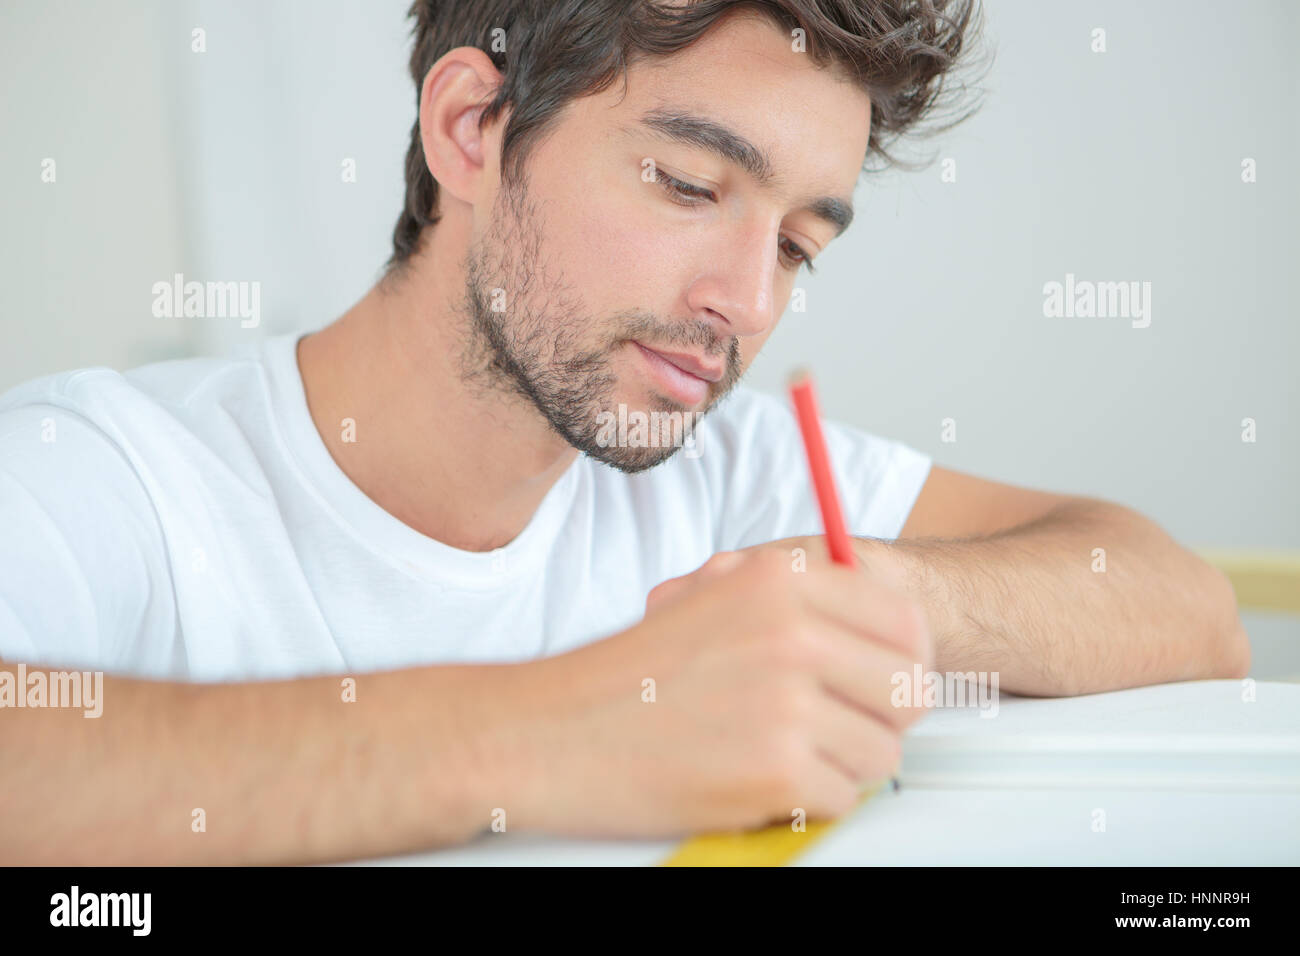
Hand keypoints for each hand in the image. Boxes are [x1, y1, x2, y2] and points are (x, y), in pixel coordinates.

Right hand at [507, 546, 932, 837]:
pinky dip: (808, 800)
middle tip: (837, 728)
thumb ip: (796, 602)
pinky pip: (843, 797)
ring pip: (883, 752)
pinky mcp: (776, 771)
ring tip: (783, 755)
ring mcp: (787, 703)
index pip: (905, 620)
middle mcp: (793, 632)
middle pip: (910, 689)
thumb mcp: (710, 600)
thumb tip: (880, 631)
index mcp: (780, 580)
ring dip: (843, 764)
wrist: (549, 734)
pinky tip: (757, 780)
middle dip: (881, 718)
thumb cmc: (622, 678)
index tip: (883, 681)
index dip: (905, 659)